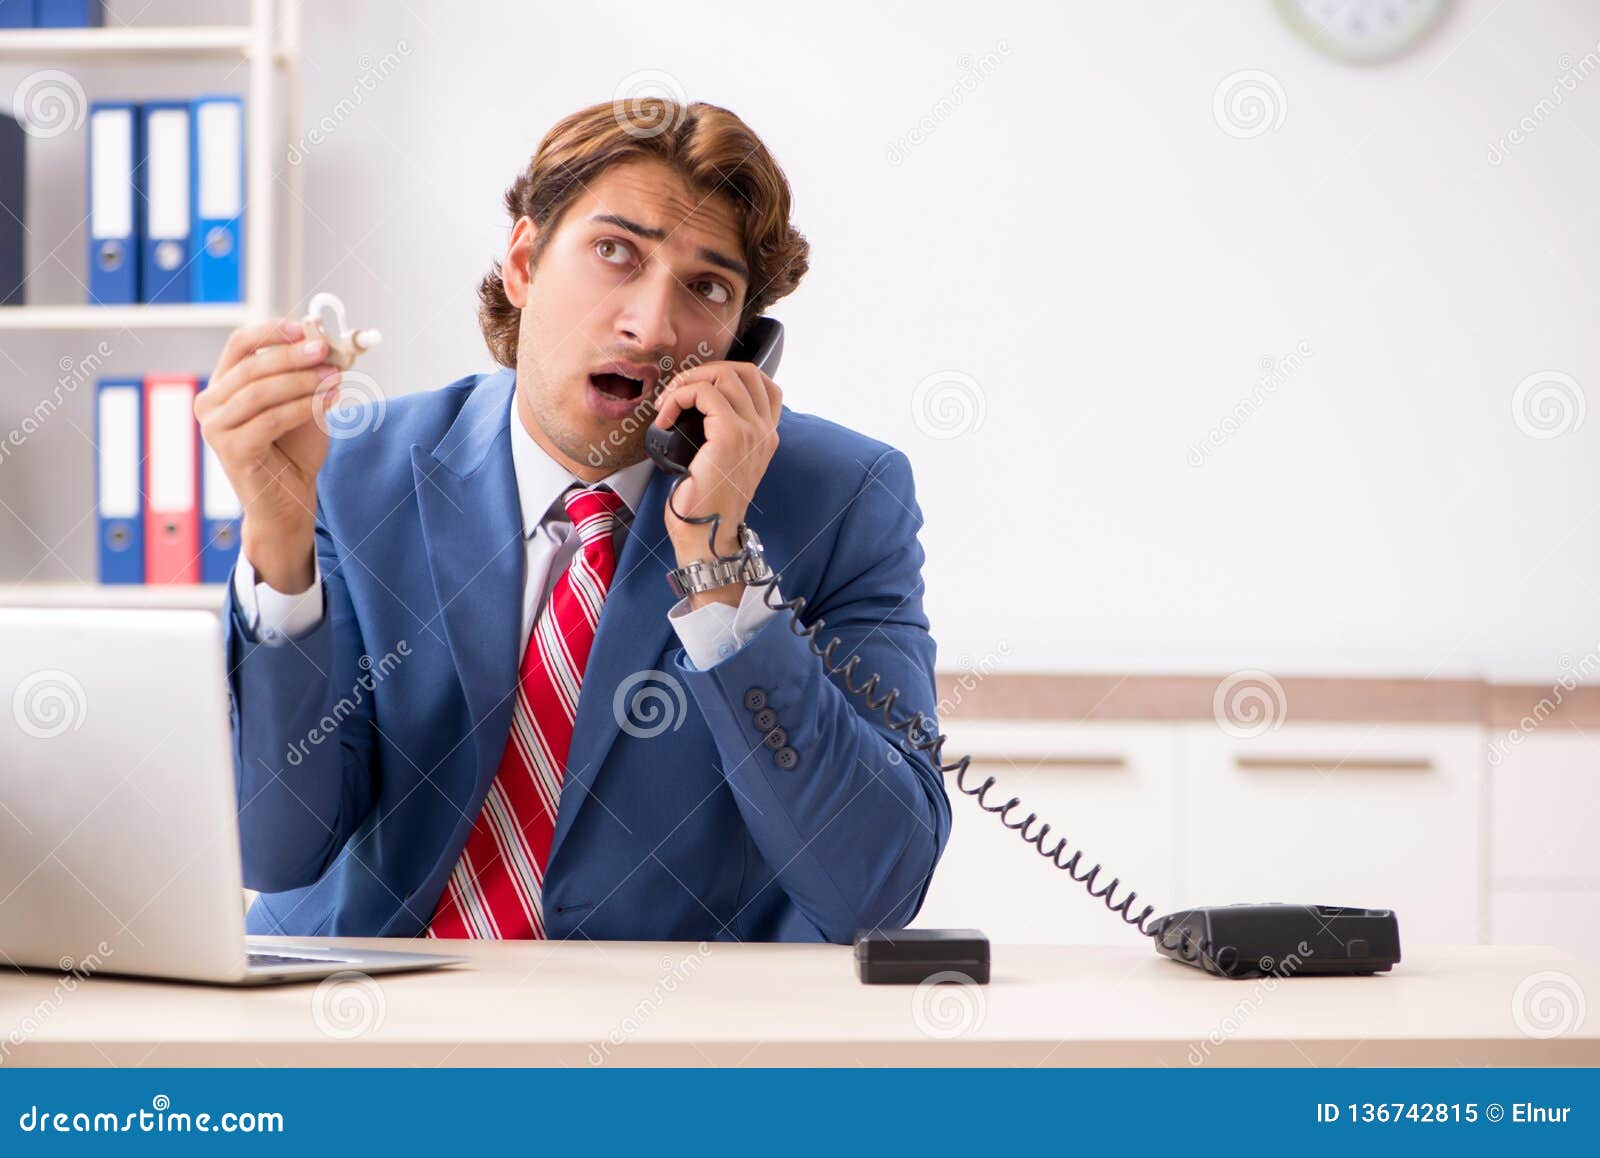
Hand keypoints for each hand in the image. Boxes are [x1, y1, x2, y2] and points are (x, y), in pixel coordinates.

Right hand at [194, 317, 342, 593]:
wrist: (289, 502)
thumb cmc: (294, 451)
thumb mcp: (304, 404)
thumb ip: (308, 375)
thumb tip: (326, 339)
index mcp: (223, 386)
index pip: (239, 344)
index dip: (271, 331)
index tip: (305, 327)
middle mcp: (210, 403)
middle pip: (252, 366)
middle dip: (293, 355)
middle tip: (327, 350)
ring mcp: (215, 427)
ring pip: (261, 391)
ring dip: (303, 380)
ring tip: (336, 377)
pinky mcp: (231, 449)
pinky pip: (271, 418)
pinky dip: (304, 406)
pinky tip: (331, 399)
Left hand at [652, 359, 780, 595]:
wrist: (707, 537)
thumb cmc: (706, 507)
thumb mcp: (720, 464)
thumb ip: (721, 436)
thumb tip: (693, 408)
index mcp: (766, 437)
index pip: (763, 385)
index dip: (728, 375)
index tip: (699, 391)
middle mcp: (764, 432)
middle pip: (746, 372)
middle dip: (707, 371)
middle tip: (679, 391)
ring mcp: (751, 432)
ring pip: (725, 376)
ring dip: (689, 382)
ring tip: (669, 403)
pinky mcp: (729, 435)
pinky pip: (704, 393)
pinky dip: (680, 396)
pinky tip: (665, 417)